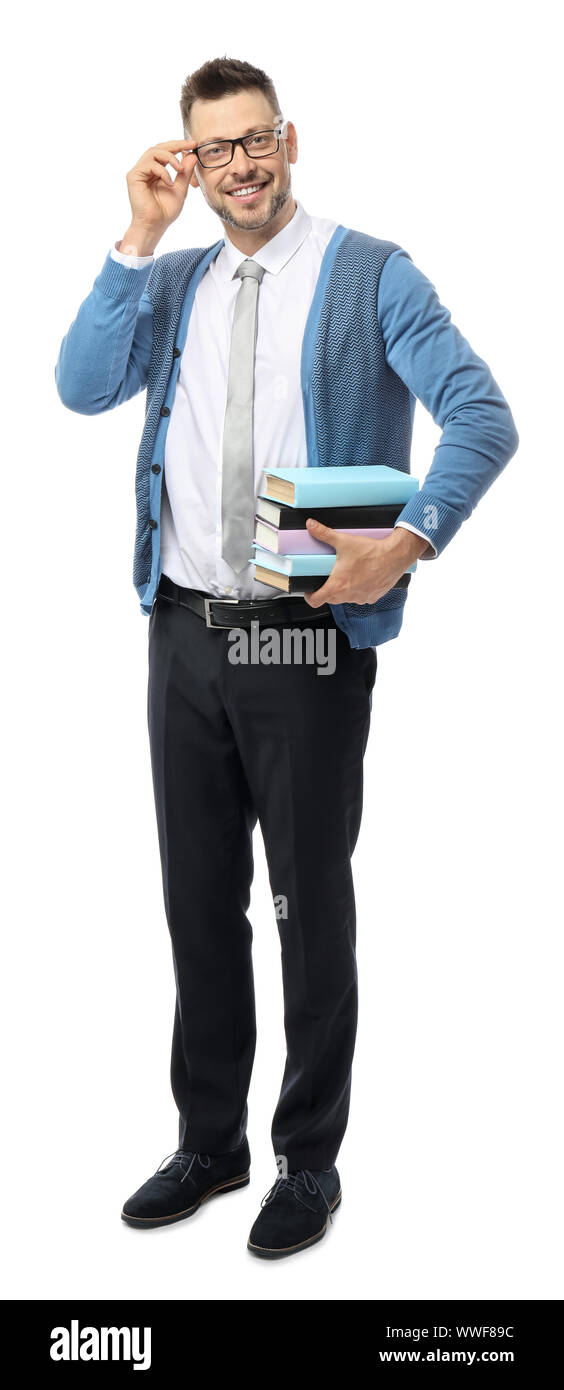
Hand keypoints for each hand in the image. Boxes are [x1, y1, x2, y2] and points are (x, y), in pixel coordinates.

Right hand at [123, 139, 198, 242]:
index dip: (179, 145)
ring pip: (154, 152)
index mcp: (155, 171)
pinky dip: (163, 172)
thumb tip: (192, 155)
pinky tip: (169, 183)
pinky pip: (150, 165)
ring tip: (180, 169)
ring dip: (170, 157)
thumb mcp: (180, 189)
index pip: (166, 151)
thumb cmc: (165, 212)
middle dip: (176, 145)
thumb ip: (185, 173)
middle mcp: (145, 169)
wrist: (154, 226)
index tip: (194, 144)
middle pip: (159, 147)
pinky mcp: (133, 176)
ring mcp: (138, 172)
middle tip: (191, 145)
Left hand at [301, 520, 427, 606]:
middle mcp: (349, 595)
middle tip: (329, 577)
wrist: (395, 556)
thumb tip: (311, 526)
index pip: (316, 600)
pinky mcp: (373, 597)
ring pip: (346, 598)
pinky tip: (362, 578)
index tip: (310, 590)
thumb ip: (324, 533)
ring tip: (348, 575)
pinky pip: (361, 597)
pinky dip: (359, 590)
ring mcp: (361, 598)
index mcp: (338, 586)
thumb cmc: (372, 552)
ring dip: (344, 590)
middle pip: (330, 599)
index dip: (309, 596)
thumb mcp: (344, 541)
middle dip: (327, 590)